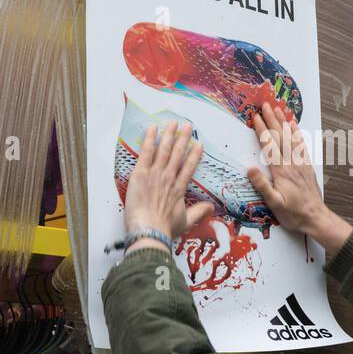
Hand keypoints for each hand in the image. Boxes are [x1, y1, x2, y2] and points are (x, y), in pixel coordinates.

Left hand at [124, 120, 213, 250]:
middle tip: (187, 126)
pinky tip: (153, 128)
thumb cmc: (166, 229)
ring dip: (169, 135)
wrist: (149, 230)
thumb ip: (199, 212)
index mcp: (179, 188)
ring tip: (173, 123)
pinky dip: (150, 139)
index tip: (199, 144)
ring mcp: (155, 173)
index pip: (189, 167)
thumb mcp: (186, 221)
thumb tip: (212, 208)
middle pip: (178, 154)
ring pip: (164, 149)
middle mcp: (169, 177)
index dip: (194, 155)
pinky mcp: (141, 173)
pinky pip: (146, 152)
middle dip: (183, 138)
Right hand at [247, 102, 351, 255]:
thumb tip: (250, 169)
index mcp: (281, 171)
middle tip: (265, 104)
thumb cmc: (293, 214)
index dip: (261, 129)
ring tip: (278, 108)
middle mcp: (291, 163)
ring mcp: (300, 163)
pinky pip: (301, 145)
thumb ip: (262, 186)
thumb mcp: (274, 204)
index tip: (254, 116)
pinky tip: (294, 125)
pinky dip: (297, 133)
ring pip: (291, 137)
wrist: (316, 218)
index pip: (269, 145)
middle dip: (271, 119)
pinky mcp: (307, 166)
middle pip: (280, 136)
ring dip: (283, 121)